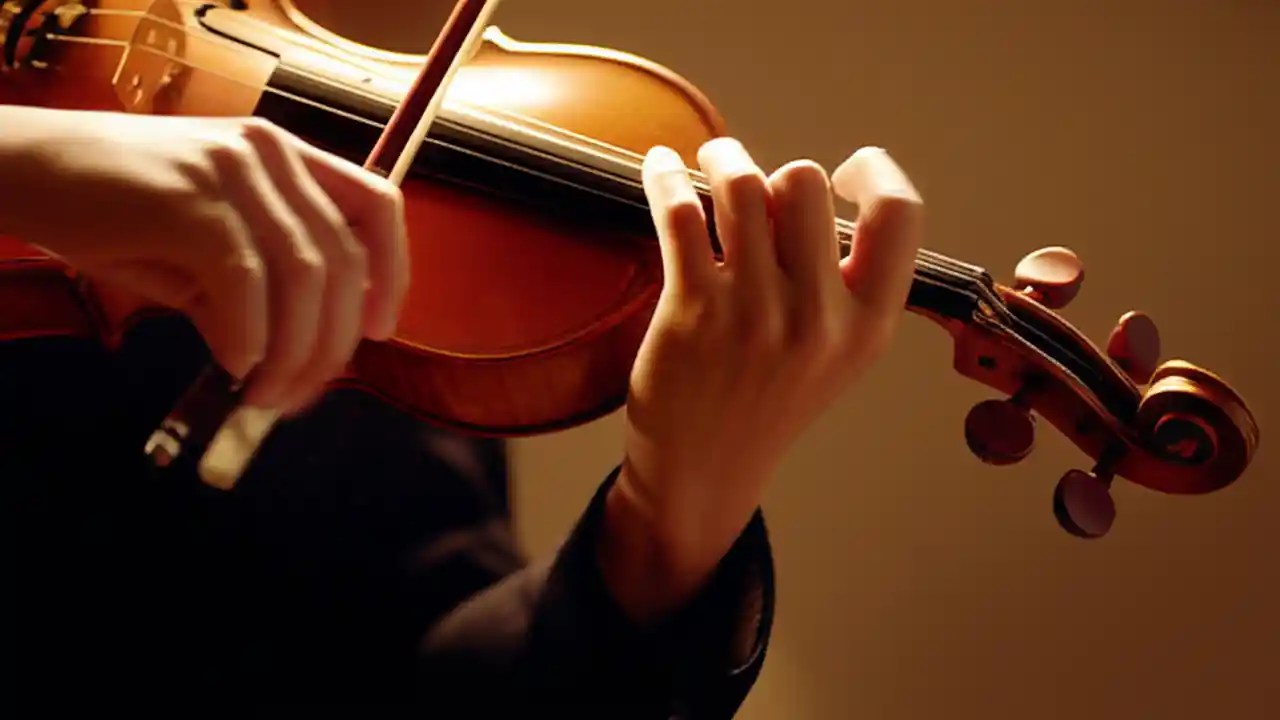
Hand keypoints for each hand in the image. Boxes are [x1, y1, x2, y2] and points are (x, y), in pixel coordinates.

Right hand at [3, 107, 408, 410]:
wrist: (26, 171)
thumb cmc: (115, 211)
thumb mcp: (202, 249)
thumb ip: (257, 291)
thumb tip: (294, 360)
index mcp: (286, 157)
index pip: (376, 207)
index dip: (393, 274)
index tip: (377, 331)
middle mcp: (271, 153)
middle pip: (343, 259)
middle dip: (333, 342)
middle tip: (304, 395)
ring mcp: (233, 169)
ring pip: (303, 275)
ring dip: (294, 351)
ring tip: (266, 395)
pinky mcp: (190, 198)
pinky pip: (246, 282)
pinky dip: (250, 336)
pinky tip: (236, 365)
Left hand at [601, 138, 922, 619]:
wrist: (704, 472)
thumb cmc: (766, 401)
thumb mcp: (836, 355)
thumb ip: (845, 283)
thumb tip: (814, 187)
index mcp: (867, 325)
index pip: (900, 215)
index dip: (875, 172)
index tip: (844, 171)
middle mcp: (818, 318)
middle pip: (805, 182)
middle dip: (774, 172)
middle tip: (749, 182)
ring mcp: (753, 315)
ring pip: (741, 185)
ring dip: (720, 158)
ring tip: (707, 160)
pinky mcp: (691, 312)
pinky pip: (680, 212)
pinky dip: (663, 175)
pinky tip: (660, 167)